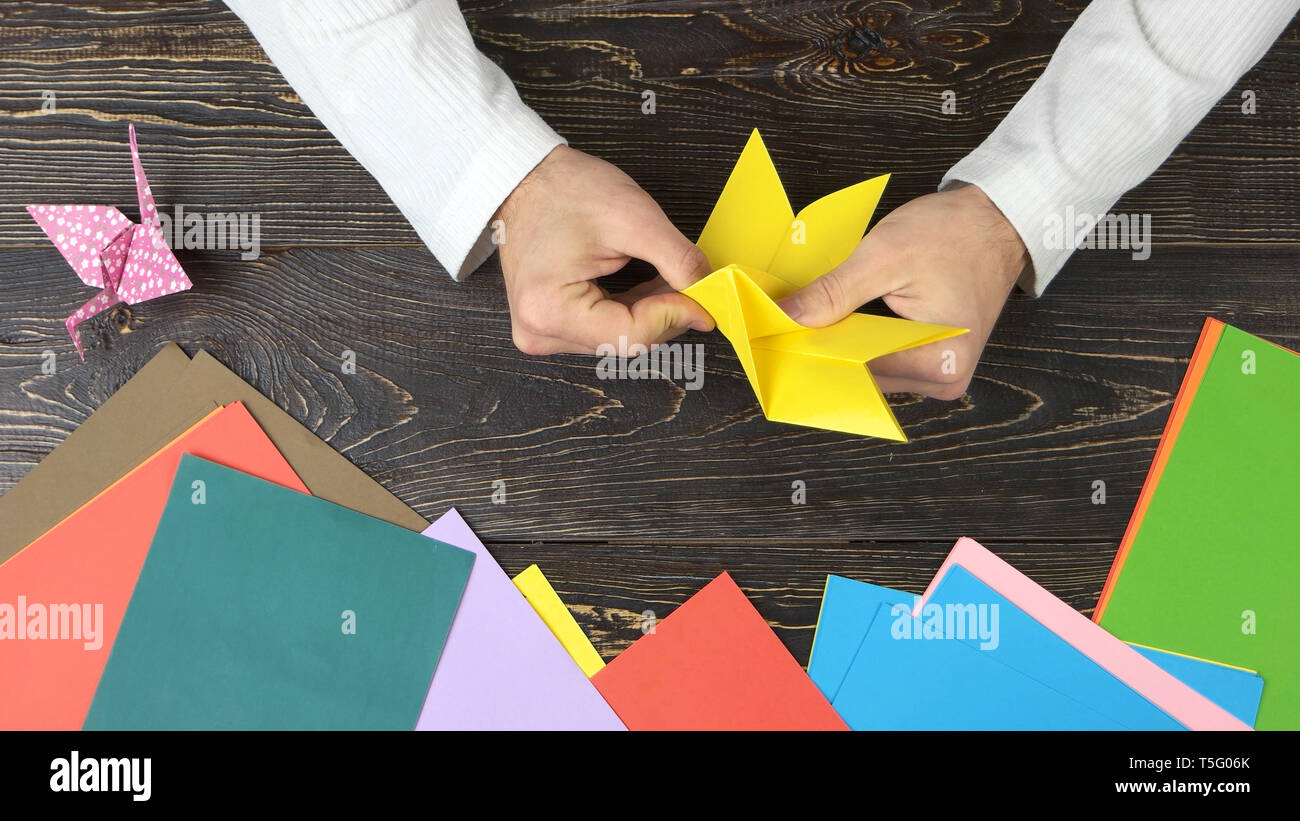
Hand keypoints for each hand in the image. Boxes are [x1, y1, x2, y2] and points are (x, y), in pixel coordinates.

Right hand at [494, 145, 714, 354]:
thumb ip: (678, 261)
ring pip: (619, 338)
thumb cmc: (564, 190)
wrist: (523, 177)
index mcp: (550, 311)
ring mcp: (542, 331)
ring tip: (667, 278)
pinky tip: (646, 287)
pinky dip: (632, 310)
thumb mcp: (634, 219)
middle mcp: (540, 332)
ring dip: (651, 312)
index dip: (675, 316)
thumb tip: (707, 295)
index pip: (631, 336)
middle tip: (693, 282)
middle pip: (626, 341)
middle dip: (666, 313)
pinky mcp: (549, 323)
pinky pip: (604, 328)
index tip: (704, 297)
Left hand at [776, 184, 1027, 398]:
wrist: (999, 219)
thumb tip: (788, 317)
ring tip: (812, 320)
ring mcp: (941, 374)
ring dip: (842, 346)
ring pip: (870, 370)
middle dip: (825, 349)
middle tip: (786, 325)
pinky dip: (860, 343)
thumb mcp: (885, 255)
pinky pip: (885, 360)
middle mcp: (943, 380)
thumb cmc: (955, 233)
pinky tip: (838, 323)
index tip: (776, 334)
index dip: (813, 348)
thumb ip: (833, 293)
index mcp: (938, 362)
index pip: (856, 368)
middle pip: (863, 375)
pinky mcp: (935, 361)